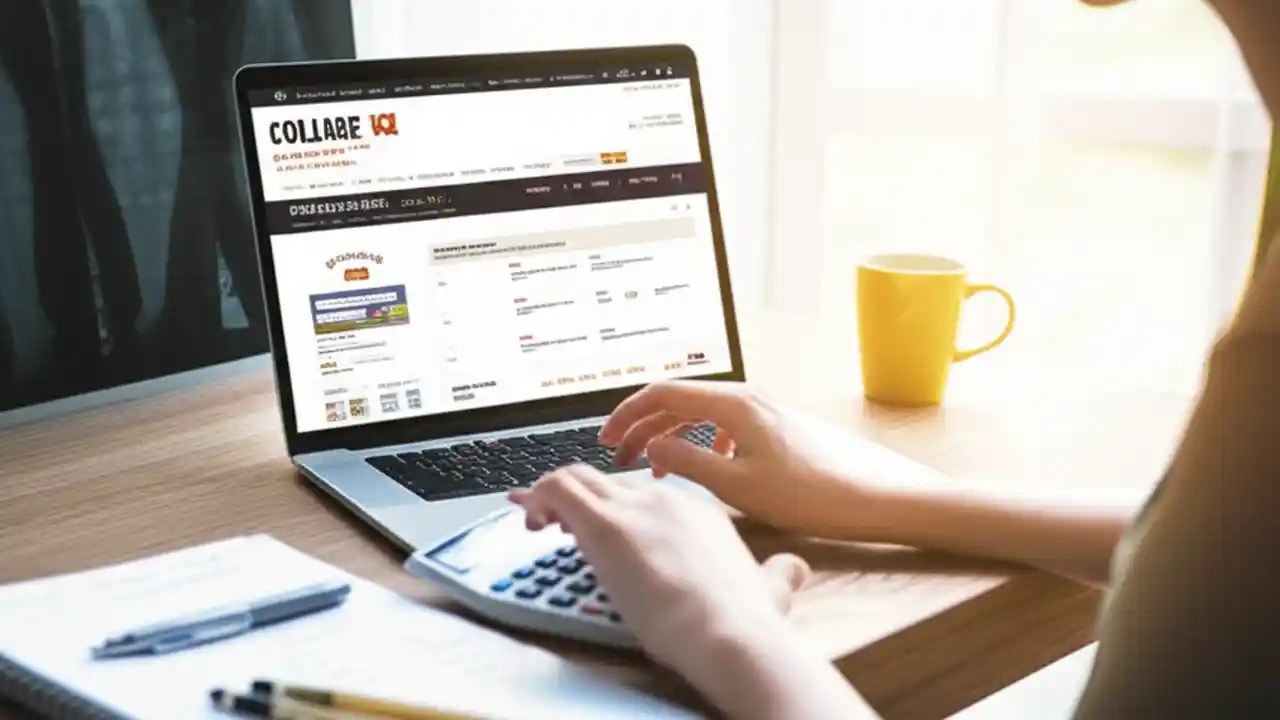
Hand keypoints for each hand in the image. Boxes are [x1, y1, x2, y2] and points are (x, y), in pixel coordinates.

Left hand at [509, 465, 869, 718]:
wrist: (729, 629)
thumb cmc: (746, 618)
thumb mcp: (773, 589)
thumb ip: (779, 576)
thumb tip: (795, 569)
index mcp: (698, 511)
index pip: (642, 496)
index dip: (616, 510)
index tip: (597, 529)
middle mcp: (665, 500)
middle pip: (605, 482)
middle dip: (576, 499)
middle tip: (554, 523)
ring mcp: (634, 508)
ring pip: (576, 476)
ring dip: (549, 495)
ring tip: (536, 521)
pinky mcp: (605, 525)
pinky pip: (557, 489)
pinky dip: (537, 498)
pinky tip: (531, 521)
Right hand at [600, 380, 941, 539]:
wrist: (873, 497)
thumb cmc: (810, 494)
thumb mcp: (737, 484)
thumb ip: (687, 462)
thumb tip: (651, 449)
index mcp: (733, 405)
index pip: (663, 393)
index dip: (627, 414)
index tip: (606, 439)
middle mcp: (746, 398)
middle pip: (678, 400)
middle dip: (643, 425)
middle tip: (620, 457)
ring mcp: (763, 410)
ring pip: (700, 414)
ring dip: (669, 435)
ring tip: (652, 468)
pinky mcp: (775, 426)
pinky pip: (722, 425)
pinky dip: (698, 441)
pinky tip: (702, 466)